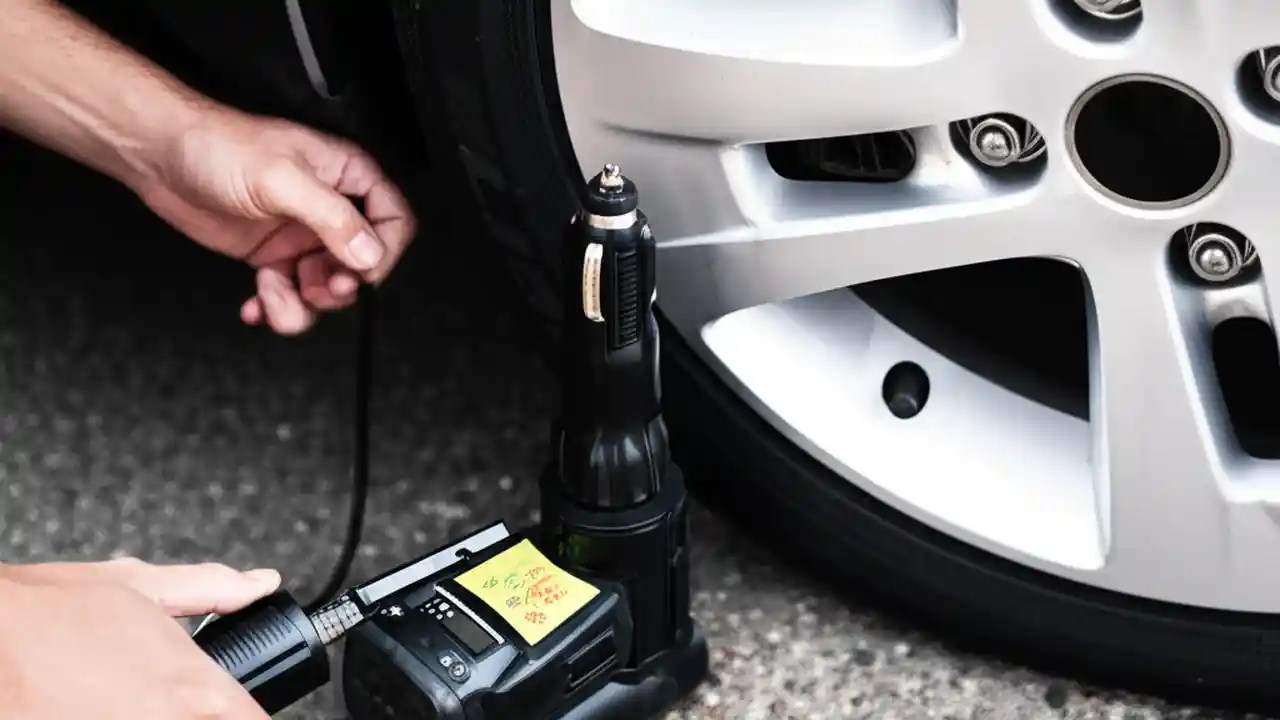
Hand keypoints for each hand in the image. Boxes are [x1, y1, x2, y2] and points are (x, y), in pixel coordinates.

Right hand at [0, 558, 281, 718]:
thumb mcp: (137, 585)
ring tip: (117, 703)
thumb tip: (260, 583)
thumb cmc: (48, 610)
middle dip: (197, 718)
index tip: (231, 709)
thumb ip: (211, 588)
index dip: (245, 715)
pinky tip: (89, 712)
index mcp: (193, 688)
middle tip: (160, 701)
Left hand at [135, 108, 416, 334]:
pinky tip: (254, 306)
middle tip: (314, 287)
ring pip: (325, 288)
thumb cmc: (217, 147)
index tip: (360, 272)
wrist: (157, 155)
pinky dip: (275, 308)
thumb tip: (370, 255)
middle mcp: (329, 209)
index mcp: (346, 177)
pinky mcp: (271, 256)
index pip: (393, 221)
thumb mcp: (282, 179)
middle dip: (337, 286)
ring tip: (271, 291)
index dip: (384, 252)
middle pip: (362, 265)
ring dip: (302, 304)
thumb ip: (333, 218)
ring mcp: (300, 236)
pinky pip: (290, 295)